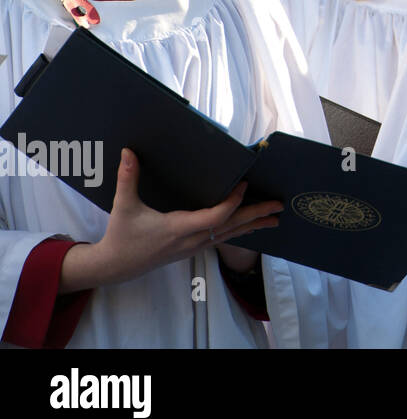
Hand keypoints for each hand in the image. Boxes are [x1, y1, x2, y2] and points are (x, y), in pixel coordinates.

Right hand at [59, 148, 282, 292]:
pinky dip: (239, 231)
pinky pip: (222, 239)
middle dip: (256, 214)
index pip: (215, 216)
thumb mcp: (124, 207)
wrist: (116, 266)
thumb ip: (128, 178)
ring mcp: (194, 246)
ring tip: (275, 218)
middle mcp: (192, 239)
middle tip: (279, 205)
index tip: (245, 184)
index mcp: (179, 228)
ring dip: (253, 224)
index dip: (233, 201)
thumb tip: (129, 151)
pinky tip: (251, 227)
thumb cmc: (122, 237)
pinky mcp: (193, 249)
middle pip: (231, 226)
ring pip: (230, 234)